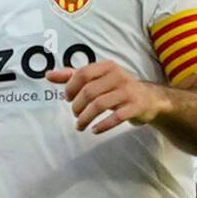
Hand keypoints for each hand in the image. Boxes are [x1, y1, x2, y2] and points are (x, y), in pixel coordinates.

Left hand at [46, 61, 164, 134]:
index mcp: (107, 67)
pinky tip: (94, 130)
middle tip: (75, 115)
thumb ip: (73, 76)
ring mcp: (128, 92)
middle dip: (77, 106)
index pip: (83, 74)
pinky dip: (102, 126)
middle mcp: (118, 76)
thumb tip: (48, 75)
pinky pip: (116, 117)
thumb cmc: (117, 88)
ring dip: (86, 118)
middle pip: (89, 91)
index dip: (71, 87)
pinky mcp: (135, 107)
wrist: (148, 99)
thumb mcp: (97, 79)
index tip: (68, 99)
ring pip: (100, 105)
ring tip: (80, 126)